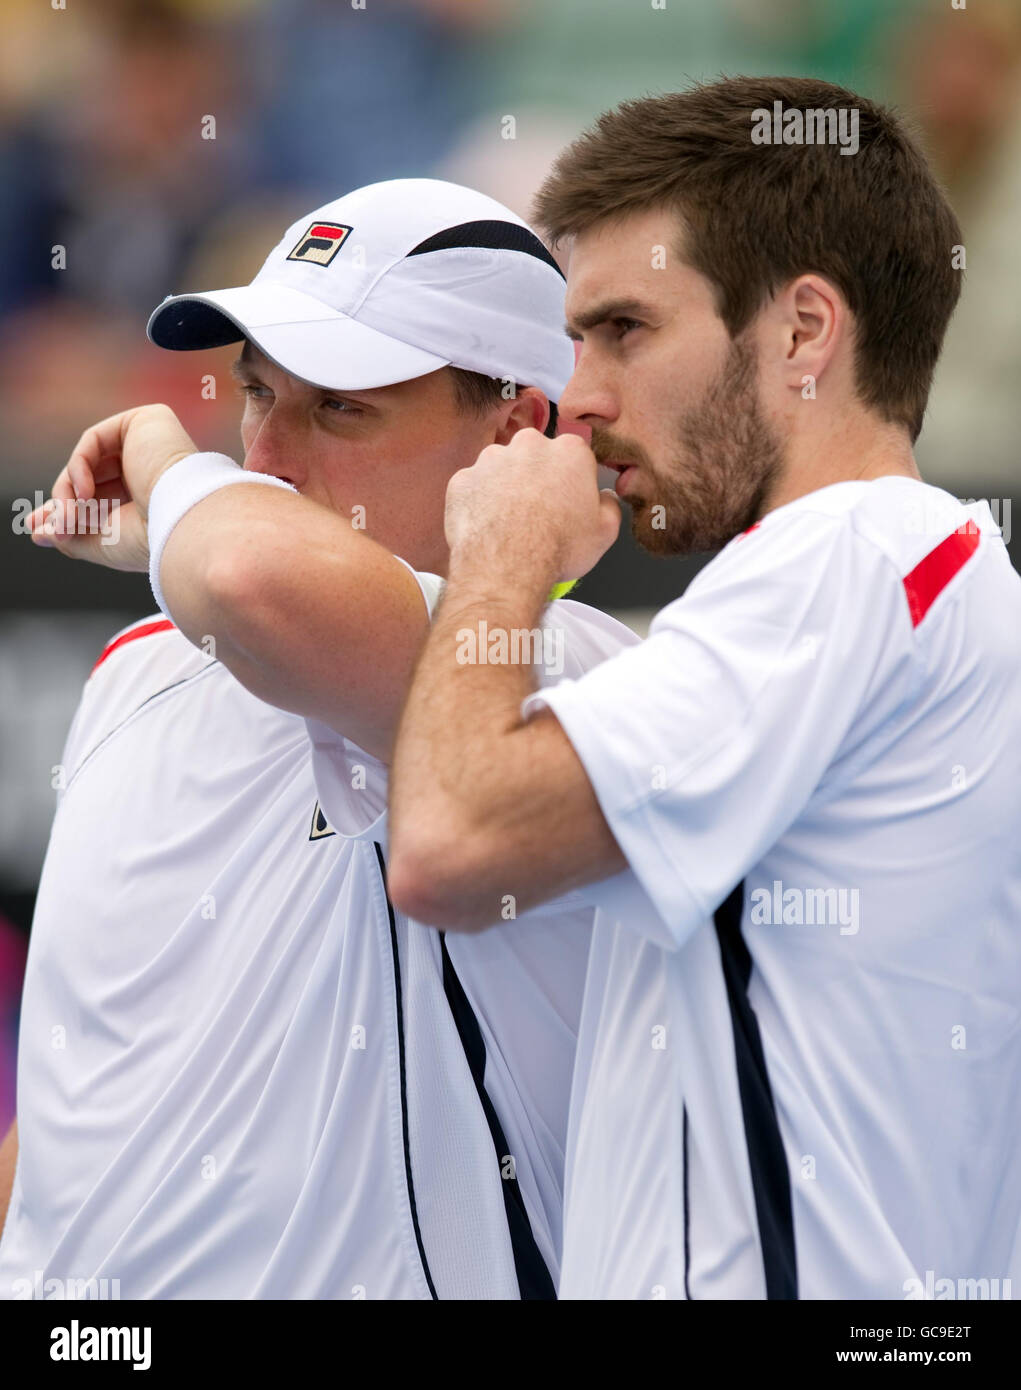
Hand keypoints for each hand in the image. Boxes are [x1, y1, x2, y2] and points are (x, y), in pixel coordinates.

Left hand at [28, 404, 197, 570]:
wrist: (187, 520)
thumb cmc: (154, 538)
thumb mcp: (103, 542)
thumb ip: (69, 534)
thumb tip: (38, 531)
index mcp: (151, 499)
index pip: (100, 497)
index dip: (69, 511)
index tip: (42, 529)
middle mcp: (152, 470)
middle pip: (91, 478)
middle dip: (63, 501)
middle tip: (46, 524)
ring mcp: (150, 444)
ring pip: (89, 461)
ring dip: (68, 490)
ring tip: (70, 517)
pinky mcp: (147, 421)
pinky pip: (93, 440)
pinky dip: (78, 466)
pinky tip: (84, 493)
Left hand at [445, 429, 620, 590]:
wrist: (507, 567)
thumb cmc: (556, 548)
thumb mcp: (604, 531)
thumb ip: (609, 505)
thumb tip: (605, 498)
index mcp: (570, 451)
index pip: (574, 457)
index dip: (572, 481)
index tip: (568, 501)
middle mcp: (529, 445)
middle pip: (535, 457)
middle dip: (537, 478)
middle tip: (538, 513)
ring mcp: (492, 459)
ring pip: (501, 469)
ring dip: (506, 488)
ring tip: (511, 523)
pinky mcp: (464, 478)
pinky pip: (473, 487)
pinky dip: (479, 502)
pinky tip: (489, 525)